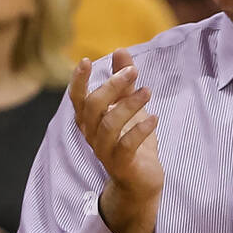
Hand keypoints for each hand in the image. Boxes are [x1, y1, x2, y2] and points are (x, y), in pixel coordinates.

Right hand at [70, 49, 161, 232]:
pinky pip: (126, 146)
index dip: (79, 81)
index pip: (77, 98)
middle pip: (93, 106)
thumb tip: (120, 51)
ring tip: (148, 91)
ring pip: (109, 124)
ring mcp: (105, 151)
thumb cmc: (133, 140)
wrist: (141, 181)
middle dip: (112, 86)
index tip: (86, 60)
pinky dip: (141, 130)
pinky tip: (155, 118)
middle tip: (133, 72)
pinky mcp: (121, 165)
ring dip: (129, 105)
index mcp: (89, 121)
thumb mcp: (129, 106)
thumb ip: (124, 80)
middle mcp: (92, 135)